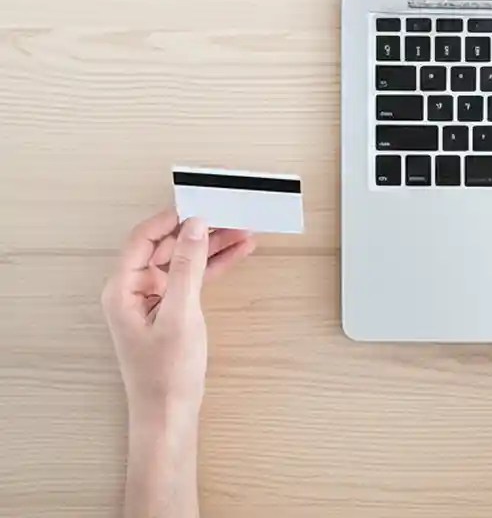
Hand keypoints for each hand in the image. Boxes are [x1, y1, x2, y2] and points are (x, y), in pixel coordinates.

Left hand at [101, 208, 254, 424]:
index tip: (201, 203)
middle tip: (229, 213)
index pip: (144, 238)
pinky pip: (192, 278)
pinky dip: (213, 266)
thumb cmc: (166, 373)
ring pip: (184, 260)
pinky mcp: (171, 310)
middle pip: (167, 246)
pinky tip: (237, 253)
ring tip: (243, 229)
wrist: (170, 413)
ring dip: (212, 245)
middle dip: (200, 229)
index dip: (172, 218)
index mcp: (123, 289)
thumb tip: (195, 227)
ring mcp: (153, 300)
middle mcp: (134, 290)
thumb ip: (188, 267)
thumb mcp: (181, 315)